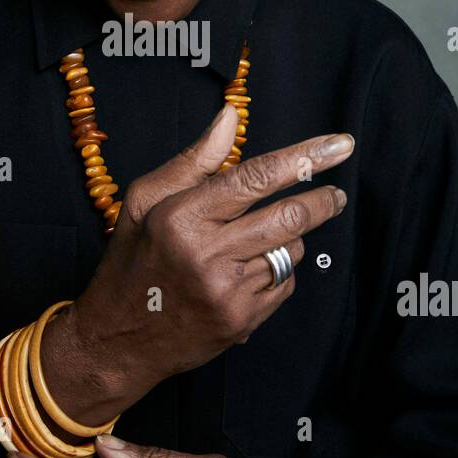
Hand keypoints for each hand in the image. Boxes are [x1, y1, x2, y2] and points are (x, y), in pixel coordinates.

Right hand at [64, 107, 353, 405]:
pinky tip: (249, 273)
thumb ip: (193, 160)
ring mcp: (226, 292)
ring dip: (290, 239)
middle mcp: (206, 254)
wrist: (117, 340)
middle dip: (322, 200)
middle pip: (288, 217)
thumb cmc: (132, 262)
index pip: (255, 177)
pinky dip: (278, 272)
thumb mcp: (144, 201)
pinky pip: (284, 284)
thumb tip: (231, 117)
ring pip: (290, 251)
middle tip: (334, 194)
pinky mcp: (241, 321)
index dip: (303, 157)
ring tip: (262, 240)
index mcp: (180, 216)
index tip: (339, 145)